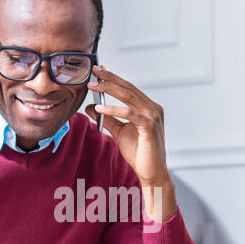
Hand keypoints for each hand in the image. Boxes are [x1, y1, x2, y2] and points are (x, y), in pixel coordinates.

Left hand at [84, 65, 176, 221]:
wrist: (151, 173)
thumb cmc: (139, 153)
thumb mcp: (119, 132)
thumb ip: (107, 118)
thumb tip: (91, 106)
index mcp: (148, 108)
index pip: (128, 88)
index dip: (113, 78)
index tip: (98, 71)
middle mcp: (153, 109)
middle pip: (128, 88)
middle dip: (109, 78)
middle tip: (93, 70)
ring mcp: (153, 116)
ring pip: (128, 96)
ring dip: (108, 89)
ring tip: (92, 85)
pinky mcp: (150, 127)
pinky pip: (130, 113)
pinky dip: (114, 109)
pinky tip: (100, 108)